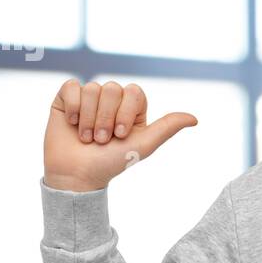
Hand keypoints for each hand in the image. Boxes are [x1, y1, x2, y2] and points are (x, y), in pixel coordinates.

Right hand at [43, 79, 197, 191]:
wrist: (77, 175)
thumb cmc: (111, 163)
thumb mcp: (143, 146)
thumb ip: (167, 128)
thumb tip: (195, 119)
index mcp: (131, 108)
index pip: (134, 91)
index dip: (125, 112)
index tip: (120, 136)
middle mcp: (111, 100)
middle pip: (112, 88)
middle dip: (106, 119)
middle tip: (101, 140)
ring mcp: (89, 98)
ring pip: (92, 89)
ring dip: (89, 118)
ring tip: (87, 137)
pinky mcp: (66, 98)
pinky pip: (72, 87)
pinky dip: (73, 107)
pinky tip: (73, 124)